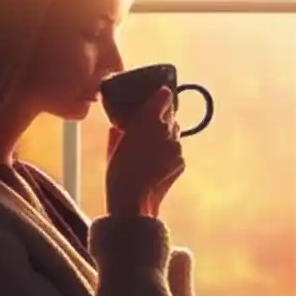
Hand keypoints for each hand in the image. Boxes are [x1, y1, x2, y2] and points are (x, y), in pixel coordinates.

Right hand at [104, 86, 185, 217]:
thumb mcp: (113, 148)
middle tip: (150, 129)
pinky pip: (177, 153)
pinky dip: (169, 156)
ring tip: (151, 151)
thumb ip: (118, 132)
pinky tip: (157, 166)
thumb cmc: (118, 172)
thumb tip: (119, 128)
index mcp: (147, 118)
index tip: (158, 98)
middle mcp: (166, 128)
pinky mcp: (182, 161)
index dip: (162, 96)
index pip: (165, 95)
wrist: (134, 200)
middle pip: (171, 115)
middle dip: (162, 119)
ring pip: (175, 134)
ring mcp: (176, 145)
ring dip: (166, 138)